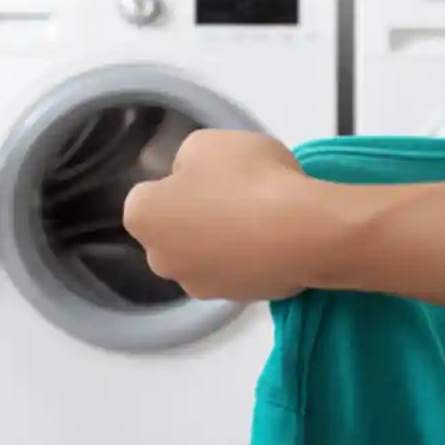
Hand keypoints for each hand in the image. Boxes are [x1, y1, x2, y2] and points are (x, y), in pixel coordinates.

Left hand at [123, 130, 326, 301]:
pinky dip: (247, 261)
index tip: (209, 175)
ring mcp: (197, 286)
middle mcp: (160, 259)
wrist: (302, 230)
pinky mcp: (234, 301)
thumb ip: (186, 161)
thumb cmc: (247, 178)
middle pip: (172, 232)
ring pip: (203, 257)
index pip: (148, 195)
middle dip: (194, 218)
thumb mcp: (208, 143)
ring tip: (260, 219)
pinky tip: (273, 241)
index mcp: (143, 216)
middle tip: (232, 196)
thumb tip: (190, 179)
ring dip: (220, 242)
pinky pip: (234, 273)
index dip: (179, 182)